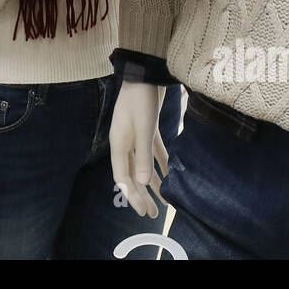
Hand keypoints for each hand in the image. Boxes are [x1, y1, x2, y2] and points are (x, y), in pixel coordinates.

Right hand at [110, 80, 167, 217]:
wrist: (144, 74)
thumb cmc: (141, 100)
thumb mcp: (144, 129)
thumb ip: (142, 156)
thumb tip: (140, 183)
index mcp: (119, 144)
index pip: (122, 177)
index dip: (131, 195)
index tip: (142, 210)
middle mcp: (125, 143)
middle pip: (131, 174)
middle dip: (141, 194)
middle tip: (151, 214)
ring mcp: (135, 136)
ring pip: (142, 165)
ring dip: (151, 182)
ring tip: (162, 200)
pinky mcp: (147, 129)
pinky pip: (153, 152)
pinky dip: (159, 164)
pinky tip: (168, 175)